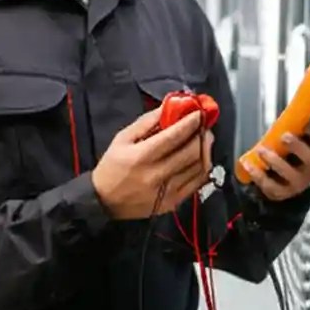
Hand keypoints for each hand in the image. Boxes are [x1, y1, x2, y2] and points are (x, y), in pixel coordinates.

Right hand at [91, 107, 214, 219]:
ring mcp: (167, 191)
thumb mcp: (122, 139)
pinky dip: (203, 167)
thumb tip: (169, 107)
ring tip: (204, 140)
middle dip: (201, 135)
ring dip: (205, 150)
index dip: (190, 123)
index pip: (173, 137)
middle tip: (204, 126)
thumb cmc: (112, 166)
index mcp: (142, 156)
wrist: (104, 202)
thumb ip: (147, 122)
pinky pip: (197, 183)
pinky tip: (201, 158)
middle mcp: (157, 174)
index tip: (198, 113)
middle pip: (191, 152)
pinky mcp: (173, 202)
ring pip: (198, 168)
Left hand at [243, 92, 309, 201]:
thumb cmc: (291, 154)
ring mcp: (297, 183)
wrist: (282, 183)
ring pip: (290, 174)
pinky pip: (270, 186)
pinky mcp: (281, 192)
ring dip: (275, 161)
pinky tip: (248, 163)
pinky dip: (258, 175)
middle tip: (285, 136)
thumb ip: (304, 121)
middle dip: (299, 148)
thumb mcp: (298, 138)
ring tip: (262, 150)